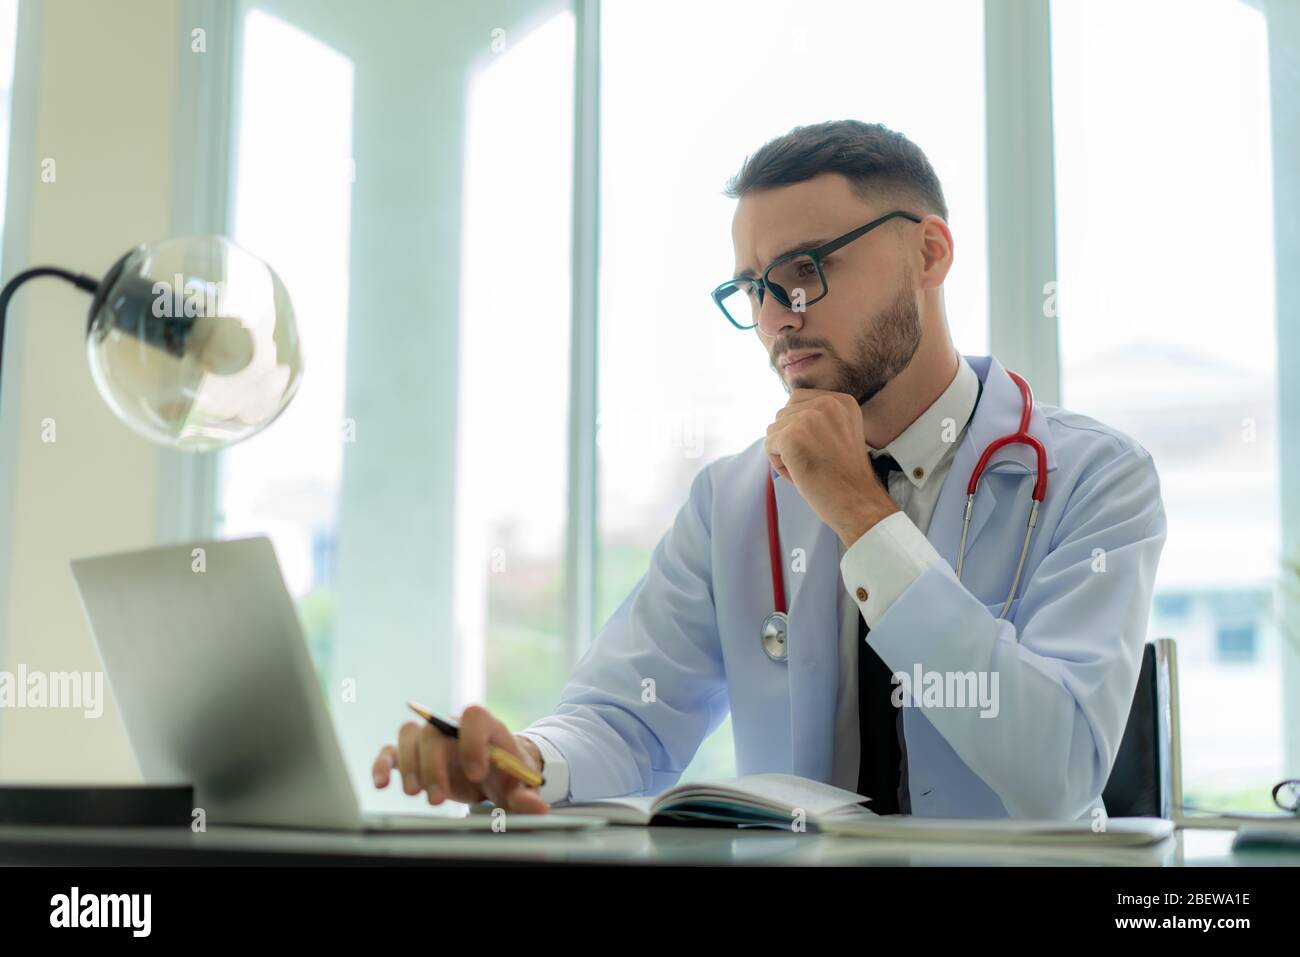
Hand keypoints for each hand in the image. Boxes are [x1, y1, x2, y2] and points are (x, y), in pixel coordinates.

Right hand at [372, 704, 548, 813]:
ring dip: (408, 765)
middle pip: (434, 732)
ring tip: (415, 793)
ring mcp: (431, 738)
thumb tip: (538, 808)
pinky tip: (382, 783)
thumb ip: (526, 794)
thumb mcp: (519, 783)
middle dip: (433, 766)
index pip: (475, 717)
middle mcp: (453, 727)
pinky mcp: (414, 755)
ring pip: (409, 736)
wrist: (494, 771)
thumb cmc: (507, 772)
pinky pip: (391, 751)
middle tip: (439, 799)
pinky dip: (383, 764)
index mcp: (485, 726)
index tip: (478, 772)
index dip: (473, 741)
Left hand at [765, 388, 897, 544]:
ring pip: (774, 430)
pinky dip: (779, 464)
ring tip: (808, 467)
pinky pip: (769, 445)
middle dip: (790, 439)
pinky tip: (801, 474)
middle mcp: (827, 403)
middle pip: (784, 414)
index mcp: (841, 401)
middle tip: (814, 461)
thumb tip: (784, 416)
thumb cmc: (845, 476)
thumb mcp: (840, 433)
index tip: (820, 449)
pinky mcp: (792, 435)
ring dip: (784, 452)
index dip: (799, 427)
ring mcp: (808, 418)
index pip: (798, 400)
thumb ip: (819, 418)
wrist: (857, 500)